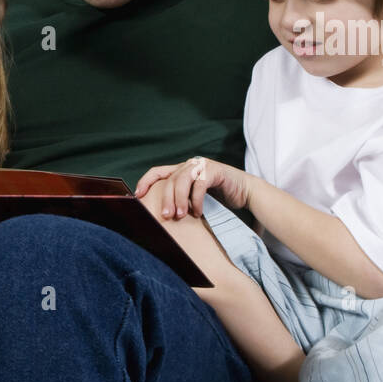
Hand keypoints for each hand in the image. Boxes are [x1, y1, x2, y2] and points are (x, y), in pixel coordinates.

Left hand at [134, 156, 250, 216]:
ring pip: (182, 180)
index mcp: (181, 170)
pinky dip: (197, 200)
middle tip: (164, 216)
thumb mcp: (193, 198)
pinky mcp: (215, 170)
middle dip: (165, 198)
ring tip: (179, 216)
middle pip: (170, 179)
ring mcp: (202, 166)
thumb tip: (161, 215)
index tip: (138, 195)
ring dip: (179, 199)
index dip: (145, 181)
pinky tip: (198, 213)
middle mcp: (189, 165)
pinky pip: (200, 185)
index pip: (158, 172)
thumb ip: (180, 200)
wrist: (245, 191)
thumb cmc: (218, 198)